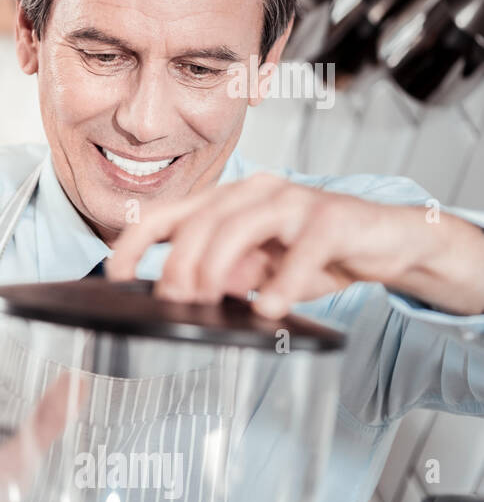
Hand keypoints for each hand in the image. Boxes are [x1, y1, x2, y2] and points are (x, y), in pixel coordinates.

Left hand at [106, 172, 483, 317]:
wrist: (387, 240)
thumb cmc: (316, 254)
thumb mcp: (258, 270)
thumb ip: (223, 276)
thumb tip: (185, 293)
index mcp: (228, 201)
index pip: (166, 215)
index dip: (134, 242)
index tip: (114, 273)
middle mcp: (254, 192)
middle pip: (198, 223)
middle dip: (177, 265)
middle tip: (174, 301)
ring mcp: (293, 200)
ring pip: (237, 227)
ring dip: (215, 269)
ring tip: (208, 303)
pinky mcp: (331, 219)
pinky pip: (300, 251)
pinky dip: (282, 282)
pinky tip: (269, 309)